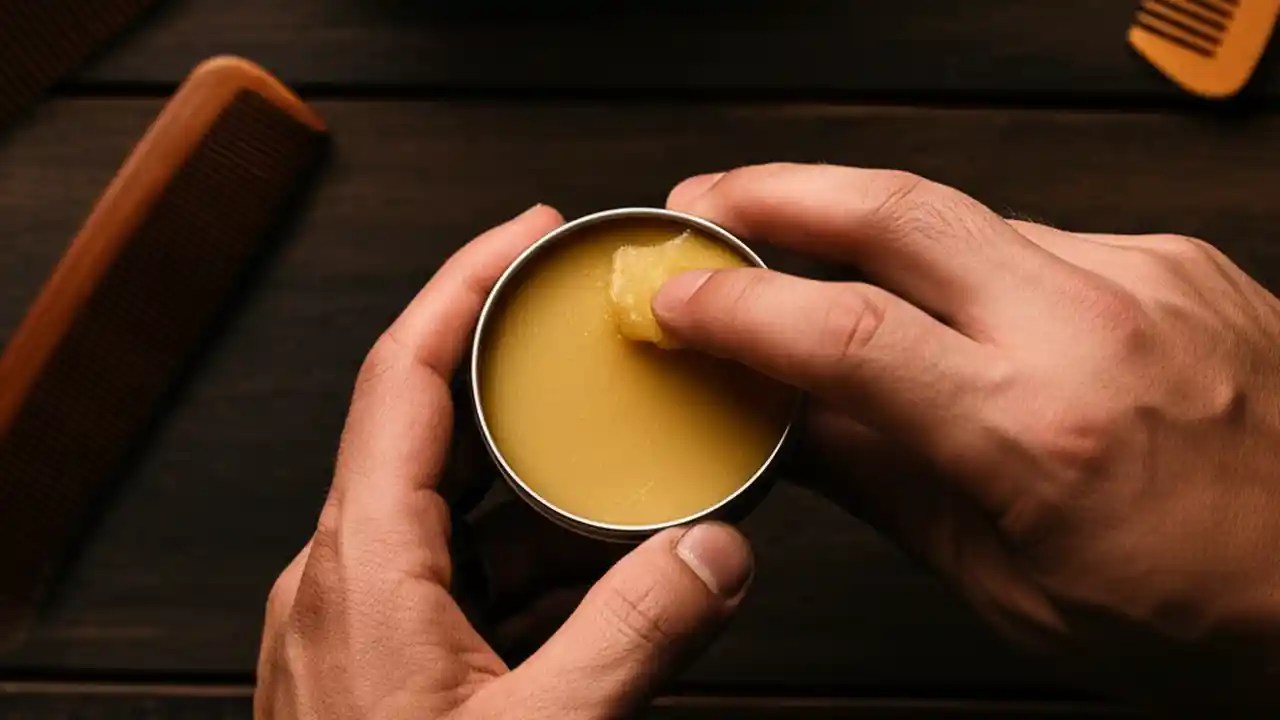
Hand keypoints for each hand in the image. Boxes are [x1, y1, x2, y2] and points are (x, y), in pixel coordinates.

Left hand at [255, 205, 753, 719]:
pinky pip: (468, 581)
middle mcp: (348, 580)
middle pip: (437, 433)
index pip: (403, 376)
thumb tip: (717, 554)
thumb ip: (637, 637)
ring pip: (462, 516)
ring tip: (626, 473)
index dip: (462, 287)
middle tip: (598, 346)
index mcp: (361, 567)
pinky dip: (536, 564)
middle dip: (525, 387)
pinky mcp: (393, 670)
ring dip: (544, 491)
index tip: (523, 237)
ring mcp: (367, 627)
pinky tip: (601, 575)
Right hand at [653, 164, 1279, 707]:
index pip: (846, 332)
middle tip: (705, 204)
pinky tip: (950, 303)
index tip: (673, 299)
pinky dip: (964, 261)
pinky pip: (1032, 237)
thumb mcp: (1007, 583)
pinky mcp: (1172, 256)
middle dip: (776, 190)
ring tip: (807, 257)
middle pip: (897, 205)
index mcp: (1041, 433)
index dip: (737, 306)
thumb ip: (882, 481)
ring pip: (961, 214)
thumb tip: (784, 422)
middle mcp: (1096, 325)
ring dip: (866, 224)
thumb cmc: (1200, 614)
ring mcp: (1143, 274)